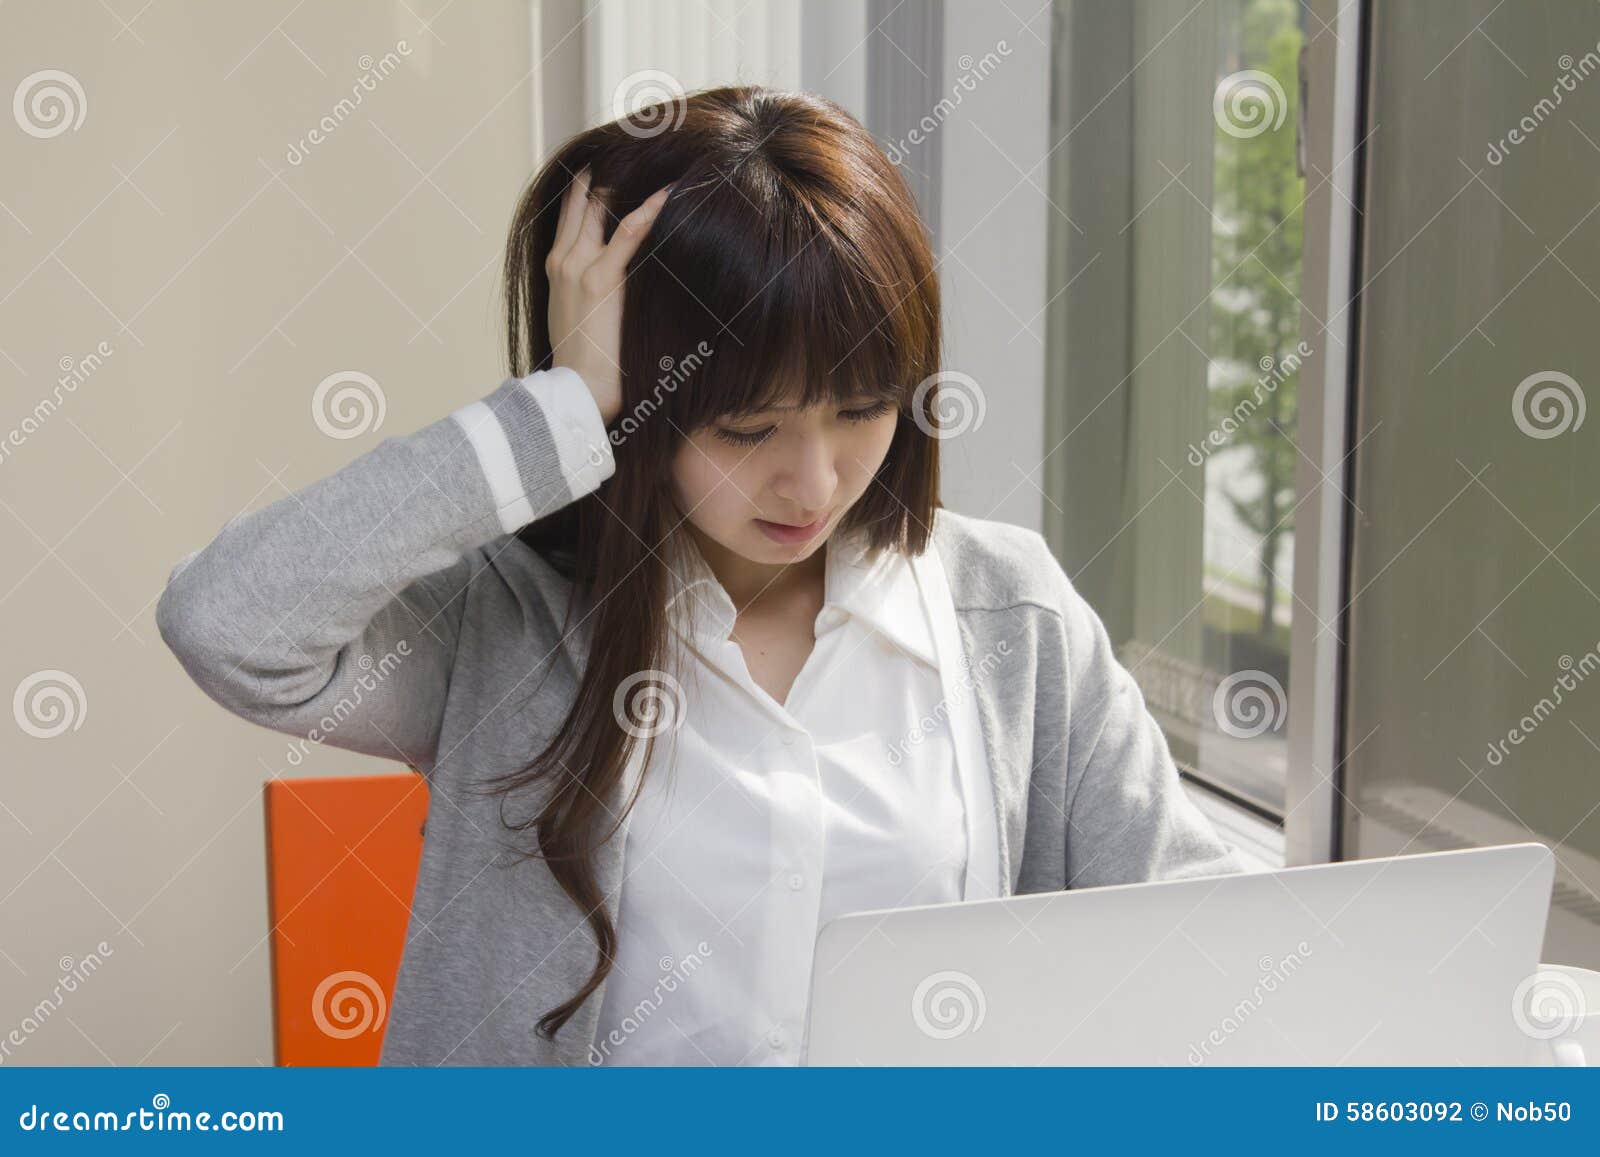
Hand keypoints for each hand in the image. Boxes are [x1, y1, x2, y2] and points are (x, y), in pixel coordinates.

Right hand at [545, 167, 672, 424]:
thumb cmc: (584, 366)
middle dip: (609, 168)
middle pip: (584, 196)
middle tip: (640, 143)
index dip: (592, 182)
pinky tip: (671, 191)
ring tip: (656, 154)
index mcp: (556, 265)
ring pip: (602, 204)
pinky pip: (629, 232)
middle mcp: (563, 257)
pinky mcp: (602, 279)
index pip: (573, 209)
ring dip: (629, 179)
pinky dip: (651, 208)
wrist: (576, 392)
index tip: (614, 160)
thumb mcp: (579, 319)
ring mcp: (580, 266)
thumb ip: (591, 292)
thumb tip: (616, 287)